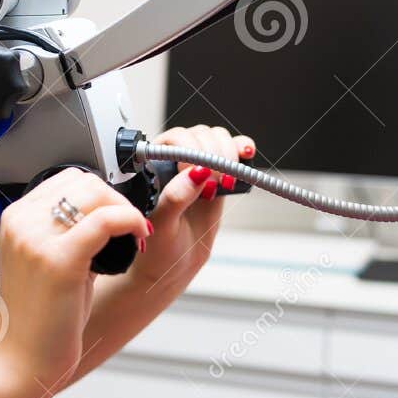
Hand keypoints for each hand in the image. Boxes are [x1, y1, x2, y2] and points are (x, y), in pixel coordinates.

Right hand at [0, 168, 148, 394]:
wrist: (20, 358)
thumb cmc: (39, 316)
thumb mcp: (49, 260)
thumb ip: (71, 231)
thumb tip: (109, 211)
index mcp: (16, 218)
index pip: (69, 179)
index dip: (102, 194)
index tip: (117, 217)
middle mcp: (22, 222)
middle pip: (85, 182)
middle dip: (116, 200)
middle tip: (130, 228)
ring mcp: (36, 240)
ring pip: (97, 195)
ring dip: (125, 211)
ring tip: (132, 237)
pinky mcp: (58, 261)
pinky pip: (106, 221)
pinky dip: (130, 223)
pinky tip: (137, 239)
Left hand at [129, 123, 254, 288]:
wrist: (176, 262)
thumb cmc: (158, 246)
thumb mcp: (163, 225)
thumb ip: (176, 197)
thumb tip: (196, 172)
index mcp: (152, 167)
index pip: (173, 139)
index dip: (188, 150)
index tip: (193, 173)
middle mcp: (174, 161)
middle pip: (199, 135)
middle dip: (211, 154)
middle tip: (214, 184)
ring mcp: (197, 166)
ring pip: (216, 139)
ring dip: (227, 153)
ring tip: (225, 182)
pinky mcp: (216, 174)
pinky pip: (232, 152)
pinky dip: (241, 148)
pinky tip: (246, 154)